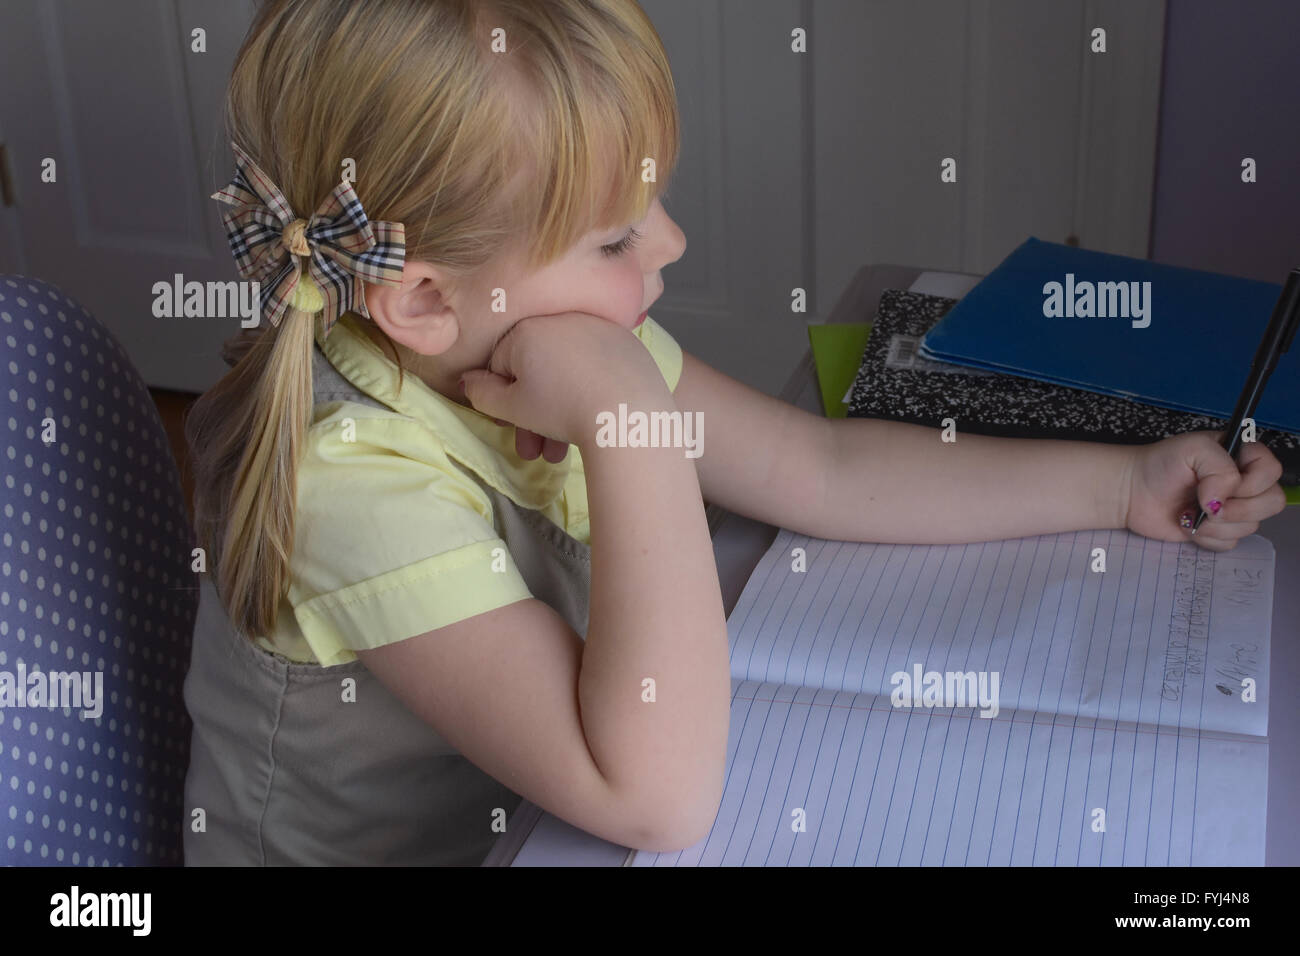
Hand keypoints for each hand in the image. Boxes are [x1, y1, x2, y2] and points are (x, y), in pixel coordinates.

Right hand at [459, 311, 668, 458]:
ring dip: (558, 415)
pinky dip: (588, 392)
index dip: (501, 399)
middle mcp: (562, 319)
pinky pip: (595, 368)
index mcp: (527, 328)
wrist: (629, 413)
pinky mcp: (627, 344)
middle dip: (532, 417)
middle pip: (537, 370)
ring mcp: (599, 328)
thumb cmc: (562, 408)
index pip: (501, 363)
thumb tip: (469, 380)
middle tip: (535, 452)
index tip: (508, 427)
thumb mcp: (512, 407)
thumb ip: (482, 393)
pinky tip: (590, 423)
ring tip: (559, 453)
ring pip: (567, 373)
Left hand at [1122, 430, 1286, 550]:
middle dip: (1239, 509)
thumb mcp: (1192, 449)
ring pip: (1251, 526)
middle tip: (1205, 505)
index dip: (1253, 483)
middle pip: (1272, 502)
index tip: (1224, 485)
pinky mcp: (1217, 531)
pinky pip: (1230, 543)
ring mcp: (1232, 508)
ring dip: (1217, 524)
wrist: (1131, 491)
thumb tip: (1222, 501)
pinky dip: (1209, 538)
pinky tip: (1188, 524)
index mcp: (1241, 457)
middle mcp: (1242, 483)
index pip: (1272, 471)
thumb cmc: (1159, 464)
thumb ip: (1219, 469)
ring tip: (1190, 511)